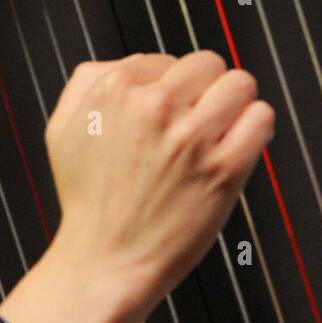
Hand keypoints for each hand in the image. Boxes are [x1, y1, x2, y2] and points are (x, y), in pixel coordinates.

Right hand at [44, 50, 273, 307]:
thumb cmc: (87, 202)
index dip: (170, 88)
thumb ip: (86, 85)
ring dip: (235, 106)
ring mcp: (190, 137)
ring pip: (240, 84)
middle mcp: (153, 107)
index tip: (168, 116)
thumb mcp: (61, 132)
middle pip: (207, 64)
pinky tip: (237, 147)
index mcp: (114, 90)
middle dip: (205, 91)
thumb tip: (126, 65)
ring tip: (221, 132)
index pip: (166, 60)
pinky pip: (260, 118)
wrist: (104, 261)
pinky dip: (255, 129)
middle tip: (196, 123)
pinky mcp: (223, 168)